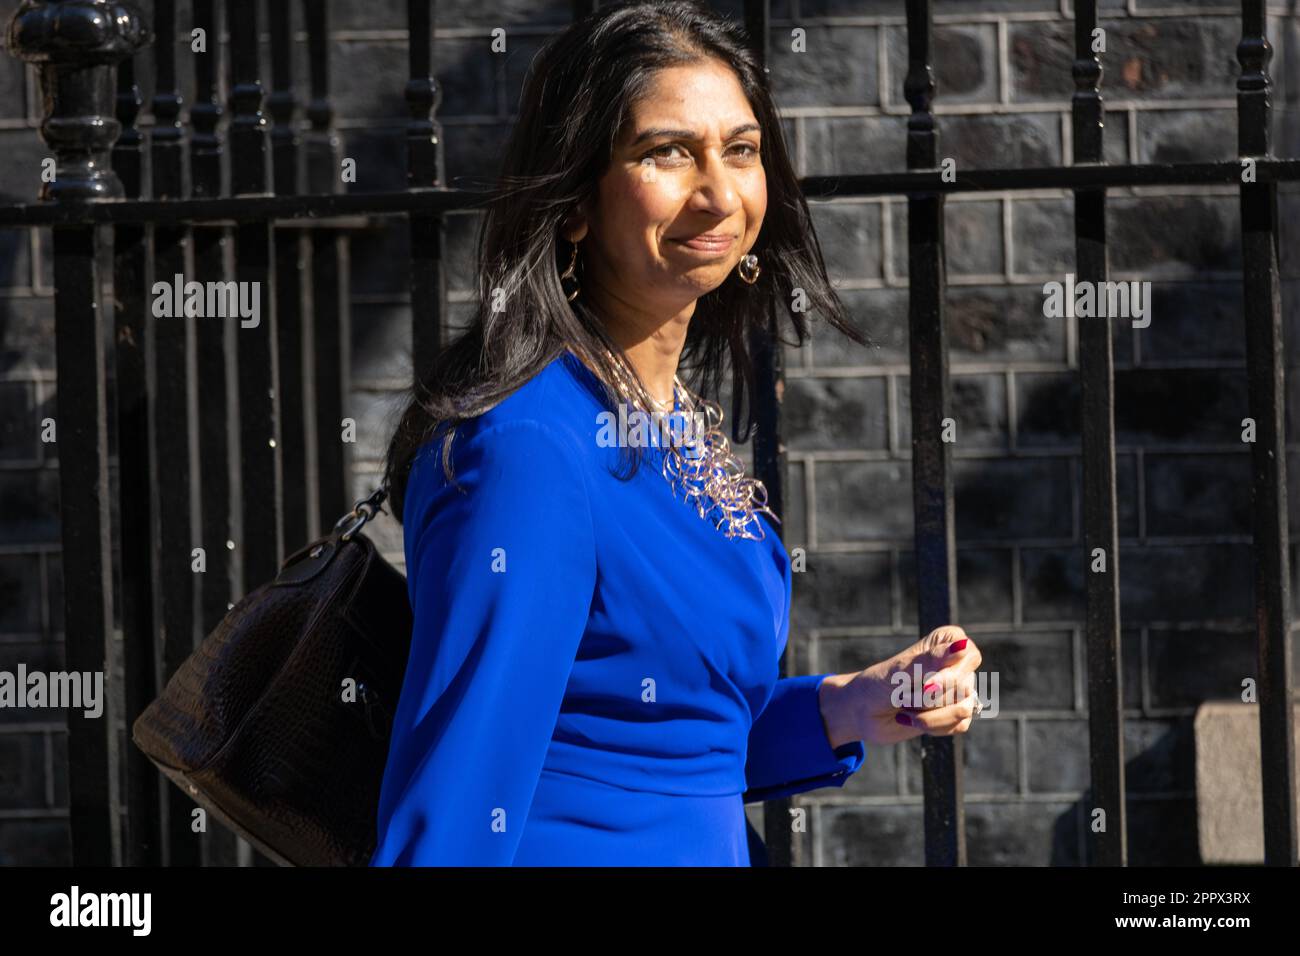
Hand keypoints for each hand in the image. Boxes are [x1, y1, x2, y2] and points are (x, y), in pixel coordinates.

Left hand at [821, 626, 982, 746]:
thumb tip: (961, 647)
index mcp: (945, 643)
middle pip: (964, 686)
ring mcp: (958, 691)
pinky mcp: (954, 715)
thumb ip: (930, 660)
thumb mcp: (900, 670)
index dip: (949, 674)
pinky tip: (913, 719)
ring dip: (928, 715)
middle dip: (928, 698)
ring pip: (963, 709)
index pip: (968, 653)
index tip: (924, 682)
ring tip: (905, 707)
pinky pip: (959, 725)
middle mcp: (956, 664)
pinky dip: (932, 726)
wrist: (861, 713)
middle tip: (903, 695)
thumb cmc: (877, 684)